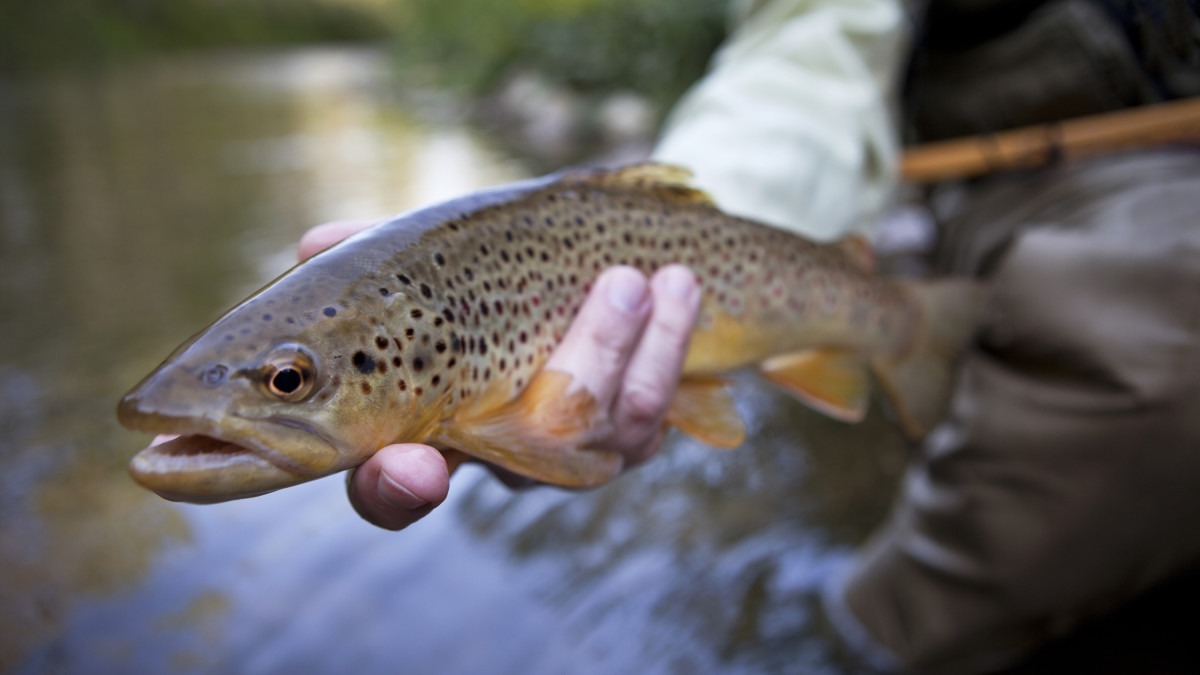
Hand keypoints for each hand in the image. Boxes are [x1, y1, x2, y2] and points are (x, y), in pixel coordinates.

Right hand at [300, 219, 701, 529]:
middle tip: (622, 285)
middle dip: (586, 371)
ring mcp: (564, 456)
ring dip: (647, 347)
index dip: (397, 489)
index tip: (414, 465)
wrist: (587, 266)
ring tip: (662, 274)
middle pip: (531, 458)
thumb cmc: (476, 270)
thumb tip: (315, 244)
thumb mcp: (423, 258)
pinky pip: (655, 417)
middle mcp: (491, 457)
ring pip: (611, 432)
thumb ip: (373, 255)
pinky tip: (682, 286)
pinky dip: (674, 348)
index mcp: (420, 429)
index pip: (390, 489)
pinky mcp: (624, 442)